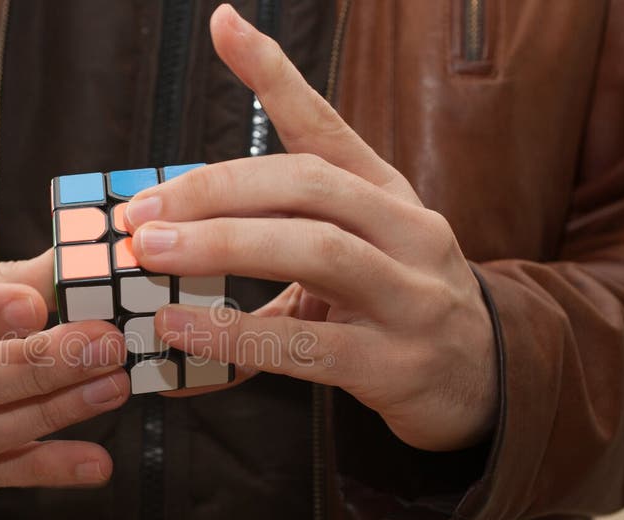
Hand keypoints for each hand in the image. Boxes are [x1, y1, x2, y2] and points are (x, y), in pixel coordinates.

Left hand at [125, 4, 496, 451]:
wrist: (479, 380)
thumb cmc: (393, 306)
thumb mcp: (353, 255)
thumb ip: (275, 241)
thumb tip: (173, 245)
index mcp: (386, 194)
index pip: (326, 126)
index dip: (275, 75)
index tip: (223, 25)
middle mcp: (407, 231)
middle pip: (308, 184)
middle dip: (216, 190)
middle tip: (144, 212)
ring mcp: (409, 296)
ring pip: (316, 251)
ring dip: (223, 246)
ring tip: (151, 253)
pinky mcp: (394, 364)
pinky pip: (305, 347)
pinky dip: (233, 335)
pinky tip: (180, 328)